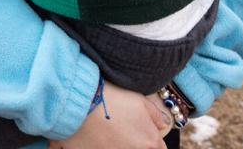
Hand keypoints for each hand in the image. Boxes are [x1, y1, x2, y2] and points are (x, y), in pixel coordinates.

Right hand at [47, 83, 167, 148]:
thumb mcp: (139, 100)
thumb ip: (155, 115)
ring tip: (108, 131)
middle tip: (123, 130)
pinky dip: (102, 144)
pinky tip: (96, 135)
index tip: (142, 133)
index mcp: (149, 142)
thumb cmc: (111, 98)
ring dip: (118, 143)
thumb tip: (162, 124)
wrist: (80, 101)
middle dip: (135, 143)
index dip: (152, 141)